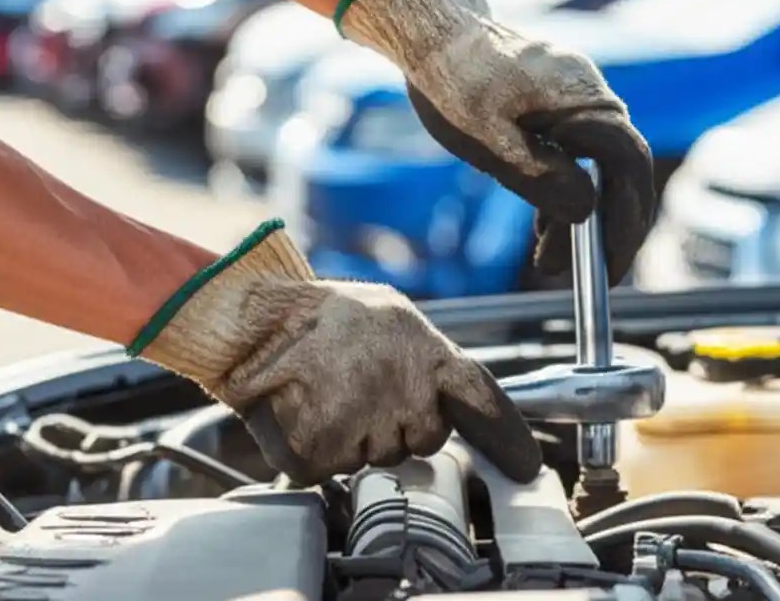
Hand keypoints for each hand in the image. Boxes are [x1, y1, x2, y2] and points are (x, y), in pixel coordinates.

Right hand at [127, 219, 541, 484]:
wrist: (253, 322)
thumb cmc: (321, 313)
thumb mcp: (391, 315)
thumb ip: (427, 356)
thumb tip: (453, 392)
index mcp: (428, 357)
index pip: (484, 403)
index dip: (507, 437)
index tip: (526, 464)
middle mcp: (405, 399)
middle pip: (424, 438)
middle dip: (401, 422)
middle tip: (364, 387)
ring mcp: (365, 432)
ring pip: (377, 456)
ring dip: (358, 434)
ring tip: (329, 391)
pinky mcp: (324, 457)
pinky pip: (333, 466)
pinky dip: (319, 448)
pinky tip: (307, 411)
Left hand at [337, 0, 656, 284]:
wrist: (430, 28)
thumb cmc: (452, 79)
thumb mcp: (487, 137)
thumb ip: (538, 175)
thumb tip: (586, 213)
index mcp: (584, 101)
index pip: (627, 170)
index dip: (624, 224)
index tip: (609, 271)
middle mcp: (593, 98)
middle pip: (624, 173)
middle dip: (613, 231)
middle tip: (595, 280)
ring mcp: (579, 100)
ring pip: (600, 169)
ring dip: (584, 219)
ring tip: (549, 264)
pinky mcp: (559, 107)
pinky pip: (579, 156)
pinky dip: (566, 193)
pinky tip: (544, 228)